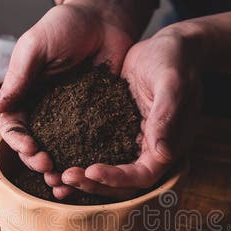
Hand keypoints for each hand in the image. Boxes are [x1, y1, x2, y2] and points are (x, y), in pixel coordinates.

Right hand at [0, 1, 133, 197]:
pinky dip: (91, 159)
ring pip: (62, 150)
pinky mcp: (99, 118)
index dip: (18, 143)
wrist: (103, 17)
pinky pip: (93, 143)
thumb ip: (17, 79)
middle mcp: (46, 111)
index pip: (14, 127)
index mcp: (25, 96)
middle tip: (49, 169)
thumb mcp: (35, 48)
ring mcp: (73, 117)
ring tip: (67, 179)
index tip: (30, 149)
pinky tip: (94, 170)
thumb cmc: (64, 26)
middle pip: (35, 146)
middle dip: (37, 162)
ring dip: (61, 168)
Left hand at [61, 26, 202, 197]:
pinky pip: (97, 152)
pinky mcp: (116, 130)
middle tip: (66, 176)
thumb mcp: (172, 83)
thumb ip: (166, 115)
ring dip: (83, 179)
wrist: (168, 47)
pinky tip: (55, 159)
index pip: (143, 176)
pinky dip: (78, 159)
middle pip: (121, 183)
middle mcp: (149, 151)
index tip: (92, 170)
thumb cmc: (175, 61)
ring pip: (106, 172)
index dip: (118, 178)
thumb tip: (161, 152)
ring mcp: (131, 142)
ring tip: (56, 175)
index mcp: (167, 146)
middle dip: (93, 184)